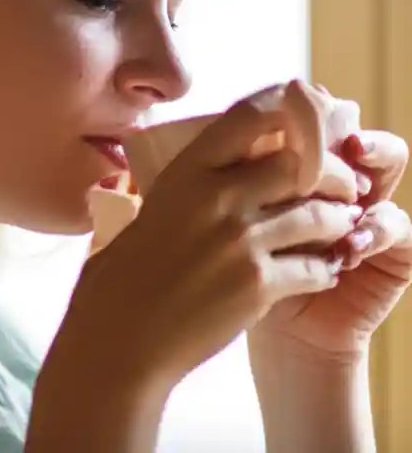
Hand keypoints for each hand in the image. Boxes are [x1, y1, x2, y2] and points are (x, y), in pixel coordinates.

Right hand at [48, 81, 346, 394]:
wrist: (118, 340)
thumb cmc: (119, 281)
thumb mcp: (144, 213)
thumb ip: (184, 188)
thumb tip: (214, 167)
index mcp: (185, 173)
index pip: (251, 115)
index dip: (286, 113)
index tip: (299, 127)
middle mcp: (216, 198)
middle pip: (300, 164)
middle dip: (327, 176)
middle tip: (336, 189)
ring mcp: (240, 241)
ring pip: (321, 216)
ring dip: (335, 224)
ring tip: (333, 232)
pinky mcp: (258, 284)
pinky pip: (317, 267)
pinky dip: (324, 269)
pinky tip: (315, 272)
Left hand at [252, 127, 409, 358]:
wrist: (261, 324)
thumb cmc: (231, 264)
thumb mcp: (229, 214)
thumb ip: (240, 173)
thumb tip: (238, 126)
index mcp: (296, 157)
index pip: (312, 114)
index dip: (307, 107)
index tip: (295, 101)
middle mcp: (336, 174)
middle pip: (354, 128)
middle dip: (343, 130)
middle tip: (331, 140)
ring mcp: (368, 205)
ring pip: (387, 165)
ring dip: (361, 175)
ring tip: (346, 193)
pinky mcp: (393, 247)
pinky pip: (397, 224)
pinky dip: (375, 230)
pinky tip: (349, 246)